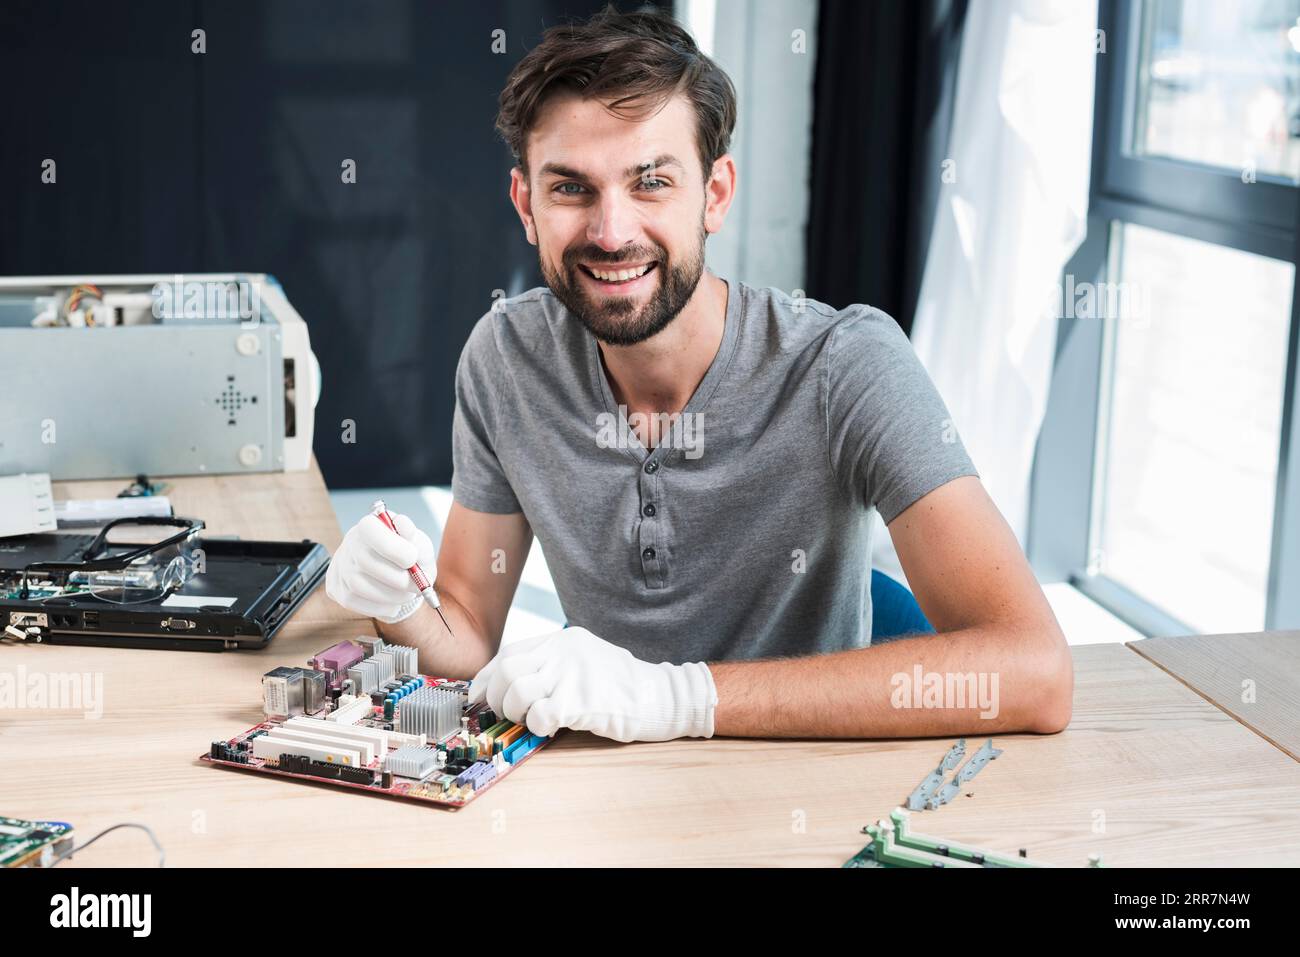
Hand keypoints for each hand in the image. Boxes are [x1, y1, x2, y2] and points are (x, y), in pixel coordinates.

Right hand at [325, 512, 435, 623]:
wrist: (395, 573)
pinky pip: (354, 602)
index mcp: (369, 525)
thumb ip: (415, 537)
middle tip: (416, 585)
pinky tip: (393, 602)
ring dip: (390, 595)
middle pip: (366, 562)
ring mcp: (340, 566)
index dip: (393, 548)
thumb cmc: (408, 556)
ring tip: (407, 595)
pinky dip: (379, 606)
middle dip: (397, 578)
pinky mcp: (337, 589)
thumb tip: (403, 525)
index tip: (412, 559)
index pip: (371, 531)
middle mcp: (350, 543)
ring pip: (359, 585)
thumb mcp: (418, 543)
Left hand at [468, 627, 717, 741]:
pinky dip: (537, 725)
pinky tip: (551, 727)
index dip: (487, 678)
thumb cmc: (621, 685)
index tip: (478, 697)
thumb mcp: (585, 659)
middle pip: (508, 670)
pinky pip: (540, 714)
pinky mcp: (581, 701)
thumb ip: (553, 665)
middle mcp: (563, 652)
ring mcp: (572, 675)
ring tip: (532, 721)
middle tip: (507, 715)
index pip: (509, 654)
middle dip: (497, 698)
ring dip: (516, 713)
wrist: (662, 695)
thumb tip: (512, 686)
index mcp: (562, 640)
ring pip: (517, 691)